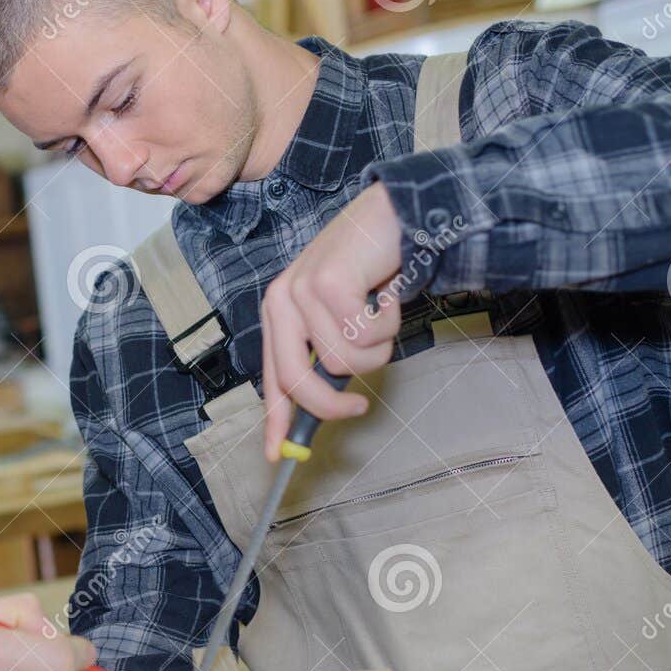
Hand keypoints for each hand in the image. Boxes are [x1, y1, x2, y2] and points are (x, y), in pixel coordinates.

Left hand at [259, 182, 404, 460]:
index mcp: (278, 313)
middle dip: (331, 405)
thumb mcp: (342, 319)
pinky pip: (364, 336)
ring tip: (380, 314)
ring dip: (376, 348)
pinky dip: (388, 322)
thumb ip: (327, 357)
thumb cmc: (373, 272)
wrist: (398, 214)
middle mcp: (281, 301)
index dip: (275, 420)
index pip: (272, 377)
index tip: (277, 456)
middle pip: (298, 381)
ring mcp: (301, 290)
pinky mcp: (326, 282)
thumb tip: (327, 407)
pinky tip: (386, 293)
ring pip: (342, 362)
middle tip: (357, 411)